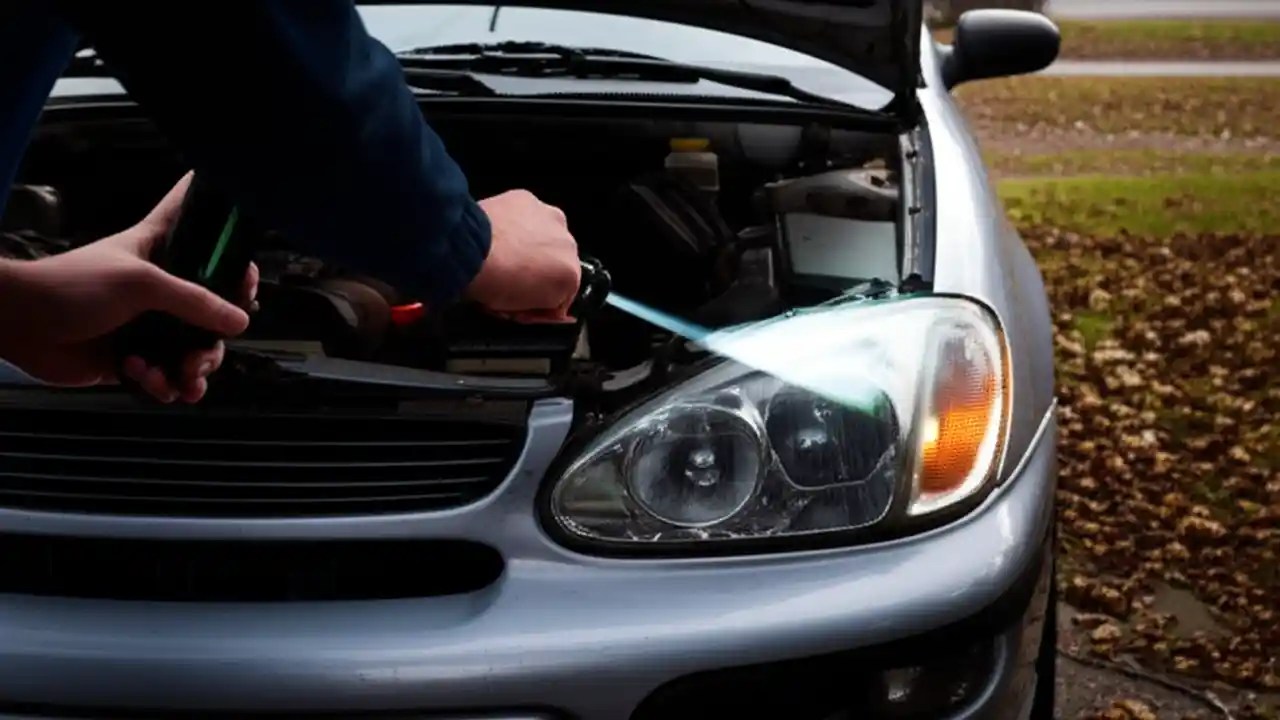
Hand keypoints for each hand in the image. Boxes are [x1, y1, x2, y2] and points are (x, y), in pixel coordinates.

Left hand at [0, 172, 256, 402]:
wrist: (19, 324)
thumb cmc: (73, 286)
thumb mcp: (140, 283)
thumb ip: (194, 300)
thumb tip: (240, 322)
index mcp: (161, 253)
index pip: (203, 235)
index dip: (231, 251)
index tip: (244, 273)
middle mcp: (160, 290)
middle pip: (213, 314)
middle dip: (215, 341)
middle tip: (204, 356)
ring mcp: (148, 327)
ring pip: (193, 353)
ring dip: (193, 372)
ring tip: (181, 381)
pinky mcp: (133, 360)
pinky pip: (165, 378)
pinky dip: (161, 385)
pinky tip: (144, 378)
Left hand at [467, 190, 580, 322]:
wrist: (468, 249)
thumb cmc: (491, 282)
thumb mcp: (518, 311)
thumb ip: (536, 306)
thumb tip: (539, 304)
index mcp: (570, 275)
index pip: (562, 295)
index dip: (541, 301)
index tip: (523, 303)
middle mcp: (568, 243)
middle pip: (556, 262)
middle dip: (539, 270)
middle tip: (511, 278)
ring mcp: (549, 217)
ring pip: (545, 236)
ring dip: (531, 244)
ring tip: (503, 254)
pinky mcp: (528, 199)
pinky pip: (527, 216)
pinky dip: (516, 223)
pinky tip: (498, 233)